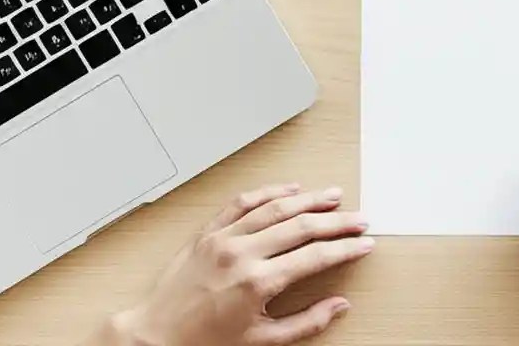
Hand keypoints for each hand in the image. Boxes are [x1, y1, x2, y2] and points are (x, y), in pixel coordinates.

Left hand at [87, 183, 374, 345]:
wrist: (155, 335)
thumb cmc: (203, 341)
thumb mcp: (260, 341)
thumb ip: (305, 323)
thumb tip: (338, 306)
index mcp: (257, 283)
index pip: (315, 257)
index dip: (344, 248)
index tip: (363, 244)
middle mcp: (241, 254)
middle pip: (301, 226)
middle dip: (336, 221)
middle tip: (358, 219)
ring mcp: (223, 239)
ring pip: (275, 207)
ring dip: (308, 199)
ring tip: (332, 196)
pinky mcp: (207, 232)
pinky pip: (242, 203)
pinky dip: (268, 192)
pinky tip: (288, 189)